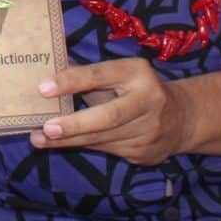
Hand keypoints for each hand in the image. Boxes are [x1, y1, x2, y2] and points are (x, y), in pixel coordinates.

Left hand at [31, 58, 189, 164]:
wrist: (182, 118)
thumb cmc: (135, 89)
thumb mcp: (118, 74)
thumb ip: (86, 73)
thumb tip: (44, 68)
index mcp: (137, 73)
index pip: (100, 75)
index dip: (71, 81)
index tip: (43, 88)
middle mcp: (148, 100)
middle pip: (109, 116)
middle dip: (75, 124)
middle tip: (47, 127)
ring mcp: (149, 130)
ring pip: (103, 138)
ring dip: (69, 140)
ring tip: (38, 139)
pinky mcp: (145, 152)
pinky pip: (105, 149)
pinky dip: (80, 146)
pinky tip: (58, 145)